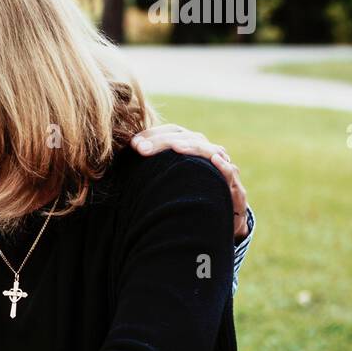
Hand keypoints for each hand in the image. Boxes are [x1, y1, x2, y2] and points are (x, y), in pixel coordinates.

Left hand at [131, 123, 250, 239]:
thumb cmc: (184, 195)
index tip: (132, 144)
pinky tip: (216, 160)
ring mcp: (221, 166)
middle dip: (162, 142)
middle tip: (141, 149)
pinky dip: (224, 167)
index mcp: (188, 146)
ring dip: (192, 148)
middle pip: (185, 138)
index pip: (172, 132)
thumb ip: (147, 171)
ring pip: (207, 151)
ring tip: (177, 148)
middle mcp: (206, 151)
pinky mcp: (234, 187)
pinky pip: (231, 174)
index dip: (153, 135)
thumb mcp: (164, 181)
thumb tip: (117, 163)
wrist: (216, 218)